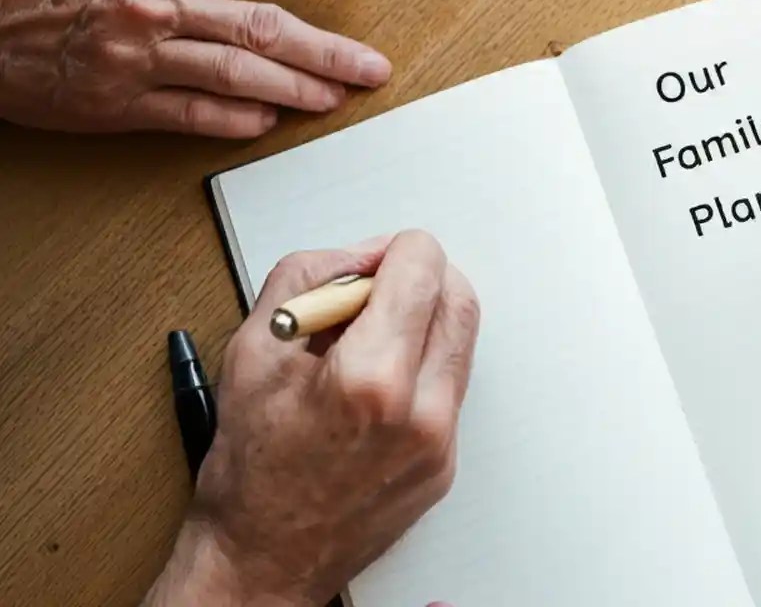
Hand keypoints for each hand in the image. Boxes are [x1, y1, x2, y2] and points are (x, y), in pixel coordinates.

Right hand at [0, 0, 391, 137]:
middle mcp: (156, 3)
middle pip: (265, 29)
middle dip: (329, 51)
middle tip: (371, 67)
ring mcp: (141, 57)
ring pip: (240, 77)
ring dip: (298, 91)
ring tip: (335, 98)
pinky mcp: (122, 103)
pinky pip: (197, 117)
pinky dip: (239, 122)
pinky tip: (271, 122)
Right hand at [144, 231, 478, 604]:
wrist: (264, 557)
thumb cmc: (250, 468)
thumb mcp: (254, 348)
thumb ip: (311, 277)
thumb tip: (361, 255)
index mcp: (370, 378)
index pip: (423, 269)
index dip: (396, 251)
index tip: (375, 261)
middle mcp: (420, 411)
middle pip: (459, 298)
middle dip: (421, 278)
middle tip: (378, 290)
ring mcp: (441, 441)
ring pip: (462, 341)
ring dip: (426, 321)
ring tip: (370, 340)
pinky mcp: (447, 462)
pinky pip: (451, 386)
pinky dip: (422, 368)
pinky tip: (375, 387)